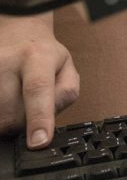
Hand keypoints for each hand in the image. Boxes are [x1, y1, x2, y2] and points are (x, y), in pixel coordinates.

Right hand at [0, 18, 78, 147]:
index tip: (38, 143)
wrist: (18, 35)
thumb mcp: (67, 69)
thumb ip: (65, 95)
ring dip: (5, 120)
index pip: (38, 89)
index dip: (38, 118)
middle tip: (27, 114)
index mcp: (38, 57)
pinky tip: (5, 104)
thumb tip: (49, 120)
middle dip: (20, 126)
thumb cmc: (45, 58)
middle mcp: (8, 61)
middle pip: (10, 113)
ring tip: (15, 104)